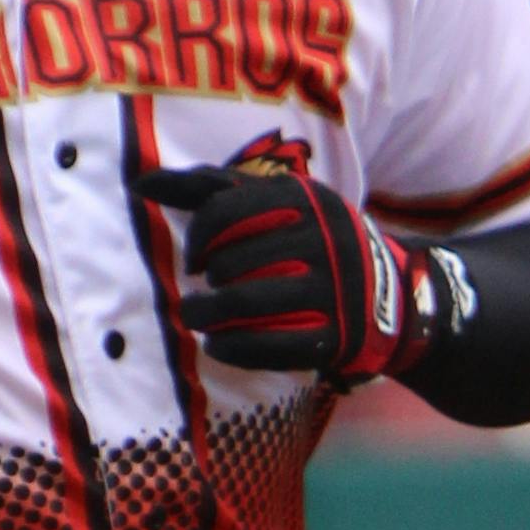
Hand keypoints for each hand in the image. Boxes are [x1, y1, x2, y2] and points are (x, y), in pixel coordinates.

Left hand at [127, 131, 465, 386]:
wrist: (391, 295)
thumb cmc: (310, 241)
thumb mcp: (275, 203)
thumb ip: (209, 189)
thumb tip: (137, 182)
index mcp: (305, 198)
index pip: (224, 211)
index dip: (197, 238)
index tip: (193, 259)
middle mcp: (321, 238)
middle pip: (231, 262)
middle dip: (206, 282)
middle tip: (202, 292)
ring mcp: (330, 288)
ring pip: (244, 302)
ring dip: (206, 316)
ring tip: (197, 318)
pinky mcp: (334, 334)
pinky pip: (268, 344)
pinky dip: (232, 347)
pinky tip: (217, 344)